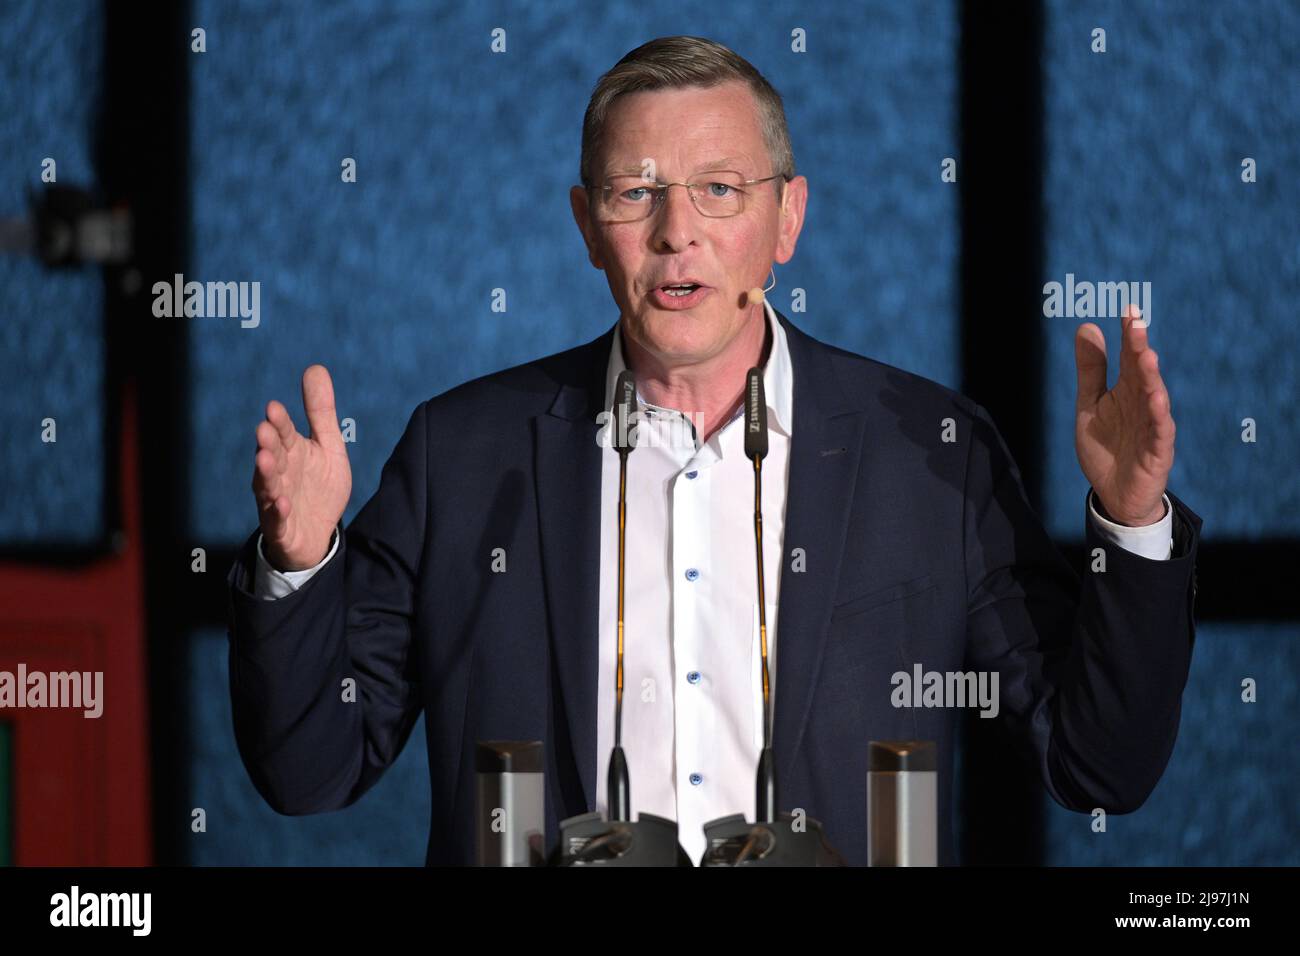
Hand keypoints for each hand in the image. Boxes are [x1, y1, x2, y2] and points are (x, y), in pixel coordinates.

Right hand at [252, 364, 351, 569]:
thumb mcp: (328, 446)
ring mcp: (277, 500)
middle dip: (267, 443)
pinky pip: (277, 519)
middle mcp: (279, 473)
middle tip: (263, 430)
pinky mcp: (281, 526)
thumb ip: (321, 412)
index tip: (274, 407)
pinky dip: (278, 512)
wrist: (318, 533)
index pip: (284, 433)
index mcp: (291, 452)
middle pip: (272, 456)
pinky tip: (282, 503)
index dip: (279, 422)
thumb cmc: (319, 486)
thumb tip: (315, 367)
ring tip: (264, 459)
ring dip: (266, 473)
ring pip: (268, 485)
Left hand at [1074, 304, 1174, 526]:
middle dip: (1139, 349)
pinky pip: (1159, 432)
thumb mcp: (1090, 404)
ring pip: (1154, 399)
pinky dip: (1159, 416)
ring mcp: (1151, 427)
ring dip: (1152, 378)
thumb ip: (1091, 369)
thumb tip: (1087, 326)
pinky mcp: (1157, 452)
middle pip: (1142, 373)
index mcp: (1127, 391)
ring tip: (1147, 356)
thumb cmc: (1107, 447)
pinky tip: (1157, 400)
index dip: (1129, 335)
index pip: (1130, 358)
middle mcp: (1142, 404)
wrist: (1114, 494)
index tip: (1128, 310)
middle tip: (1135, 323)